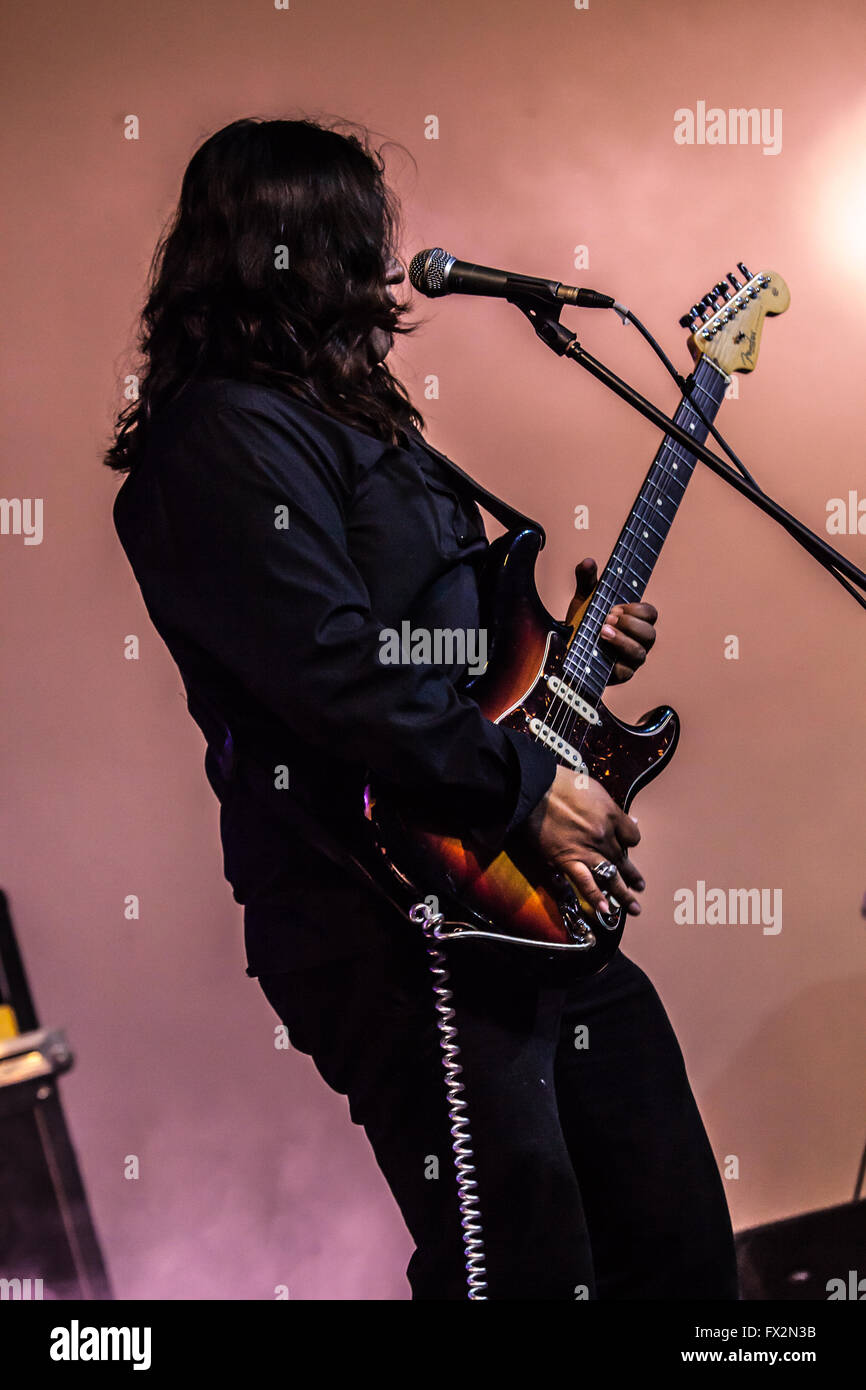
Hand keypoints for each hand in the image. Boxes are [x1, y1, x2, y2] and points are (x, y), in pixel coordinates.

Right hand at [525, 766, 643, 916]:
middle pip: (623, 858)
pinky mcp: (568, 860)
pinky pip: (585, 882)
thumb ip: (611, 807)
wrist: (534, 789)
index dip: (629, 842)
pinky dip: (596, 897)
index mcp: (612, 815)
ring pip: (611, 876)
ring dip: (624, 894)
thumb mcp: (594, 788)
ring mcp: (587, 850)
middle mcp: (604, 835)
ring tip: (634, 908)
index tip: (625, 845)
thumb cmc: (561, 784)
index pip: (632, 836)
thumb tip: (629, 819)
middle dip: (632, 875)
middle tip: (640, 886)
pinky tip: (605, 910)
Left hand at [567, 558, 657, 685]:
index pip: (650, 613)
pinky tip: (600, 651)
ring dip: (622, 641)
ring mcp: (629, 660)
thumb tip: (588, 562)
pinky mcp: (619, 676)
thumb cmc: (584, 622)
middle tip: (608, 617)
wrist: (567, 650)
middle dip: (630, 624)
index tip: (616, 606)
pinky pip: (625, 672)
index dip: (637, 610)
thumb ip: (587, 580)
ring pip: (639, 653)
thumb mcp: (584, 599)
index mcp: (635, 620)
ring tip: (602, 631)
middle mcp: (637, 641)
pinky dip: (614, 661)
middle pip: (650, 634)